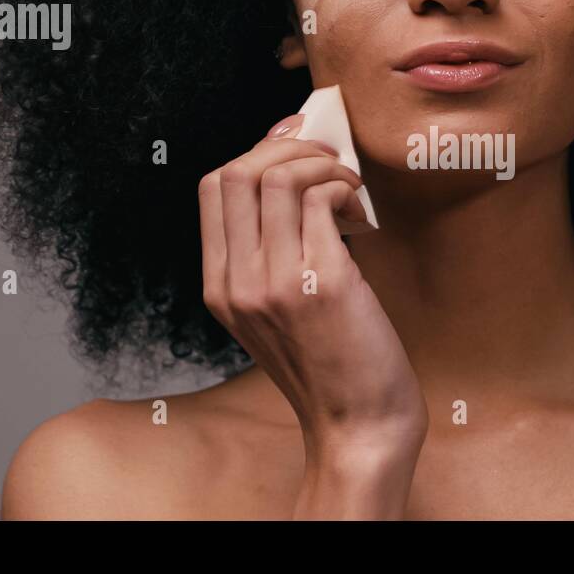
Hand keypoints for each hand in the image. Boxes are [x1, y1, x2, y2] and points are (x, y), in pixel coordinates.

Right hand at [198, 113, 427, 473]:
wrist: (359, 427)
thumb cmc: (332, 364)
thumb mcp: (277, 311)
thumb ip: (271, 255)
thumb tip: (294, 176)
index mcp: (220, 288)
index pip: (213, 188)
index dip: (256, 152)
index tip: (296, 146)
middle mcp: (237, 284)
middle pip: (237, 172)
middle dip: (288, 149)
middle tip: (329, 163)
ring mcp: (274, 284)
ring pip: (278, 177)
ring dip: (322, 165)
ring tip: (348, 189)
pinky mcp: (321, 284)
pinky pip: (320, 200)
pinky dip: (344, 189)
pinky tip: (360, 215)